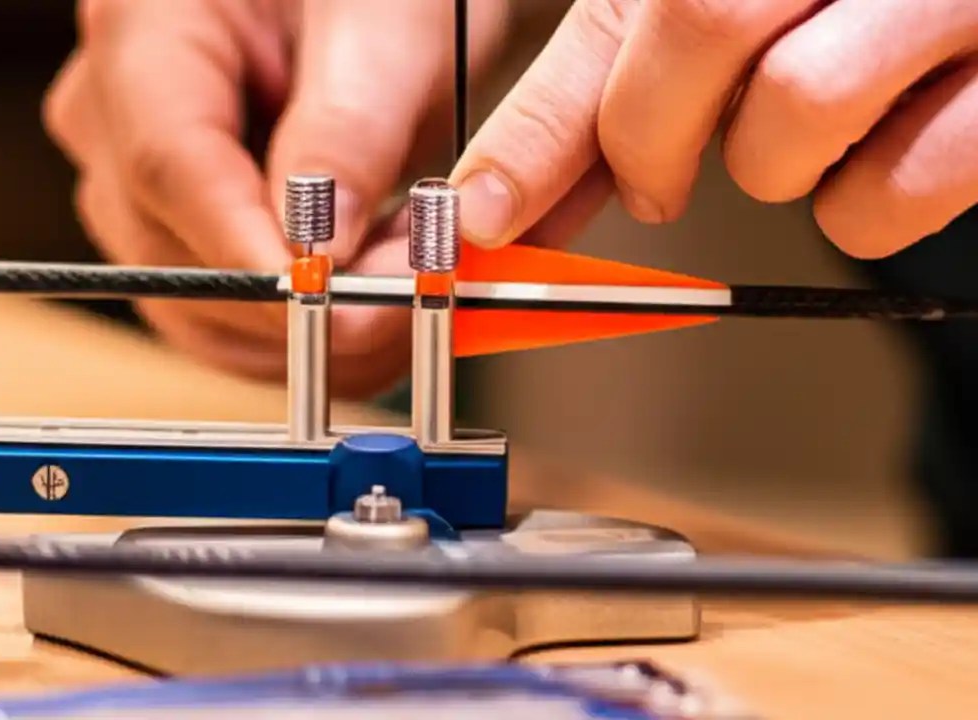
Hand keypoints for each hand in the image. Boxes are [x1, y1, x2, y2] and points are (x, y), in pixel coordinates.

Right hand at [45, 0, 507, 396]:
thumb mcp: (388, 20)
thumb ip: (351, 125)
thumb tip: (318, 246)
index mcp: (141, 25)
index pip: (171, 167)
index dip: (252, 257)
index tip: (335, 307)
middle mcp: (112, 107)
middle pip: (172, 251)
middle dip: (299, 301)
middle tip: (413, 292)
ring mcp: (131, 173)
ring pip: (194, 304)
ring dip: (306, 327)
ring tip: (403, 278)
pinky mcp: (171, 222)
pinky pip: (218, 313)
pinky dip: (298, 328)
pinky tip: (370, 293)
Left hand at [450, 0, 977, 259]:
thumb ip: (622, 71)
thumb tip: (515, 189)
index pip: (620, 8)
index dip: (539, 122)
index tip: (485, 209)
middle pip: (698, 26)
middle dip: (647, 142)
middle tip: (651, 183)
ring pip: (795, 114)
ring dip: (769, 167)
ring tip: (803, 131)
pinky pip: (894, 190)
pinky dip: (862, 206)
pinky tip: (883, 149)